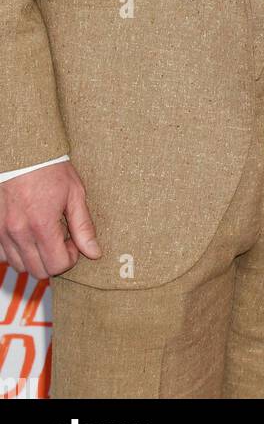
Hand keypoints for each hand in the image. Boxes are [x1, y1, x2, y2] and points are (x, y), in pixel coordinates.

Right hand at [0, 162, 100, 278]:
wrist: (22, 152)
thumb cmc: (49, 168)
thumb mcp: (74, 193)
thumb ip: (83, 226)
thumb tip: (94, 252)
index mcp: (41, 224)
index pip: (57, 265)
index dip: (71, 257)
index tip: (73, 242)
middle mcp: (19, 232)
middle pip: (38, 271)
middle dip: (54, 261)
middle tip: (61, 240)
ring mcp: (3, 231)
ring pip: (20, 266)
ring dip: (36, 258)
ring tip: (45, 236)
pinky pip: (4, 255)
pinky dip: (17, 252)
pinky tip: (28, 235)